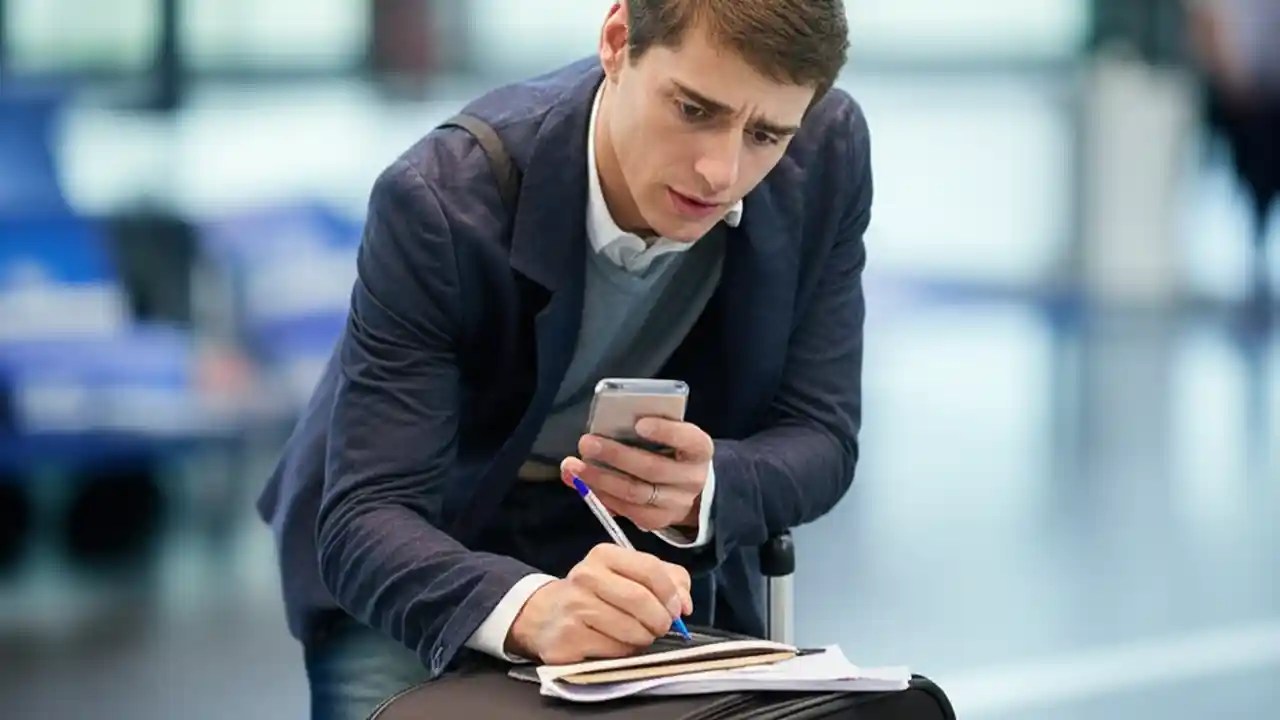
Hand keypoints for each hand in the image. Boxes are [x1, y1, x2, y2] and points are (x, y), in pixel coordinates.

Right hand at [506, 544, 692, 663]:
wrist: (546, 615)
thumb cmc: (596, 595)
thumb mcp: (628, 575)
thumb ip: (667, 580)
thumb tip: (685, 604)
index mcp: (604, 555)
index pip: (650, 569)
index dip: (671, 593)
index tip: (678, 609)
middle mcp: (586, 576)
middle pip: (641, 600)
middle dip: (660, 619)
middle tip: (661, 627)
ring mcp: (574, 607)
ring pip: (630, 629)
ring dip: (644, 638)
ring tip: (638, 636)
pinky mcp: (569, 637)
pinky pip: (614, 649)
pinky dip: (625, 652)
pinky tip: (616, 644)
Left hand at [561, 418, 712, 531]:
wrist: (690, 490)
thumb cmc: (672, 451)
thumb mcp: (672, 436)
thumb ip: (646, 429)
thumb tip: (605, 423)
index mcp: (699, 449)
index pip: (688, 439)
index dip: (665, 432)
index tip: (639, 423)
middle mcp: (692, 478)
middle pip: (652, 469)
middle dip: (616, 456)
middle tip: (587, 443)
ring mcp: (676, 504)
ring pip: (635, 493)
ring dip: (600, 479)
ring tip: (572, 466)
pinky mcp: (658, 521)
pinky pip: (626, 510)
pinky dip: (601, 496)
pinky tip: (581, 484)